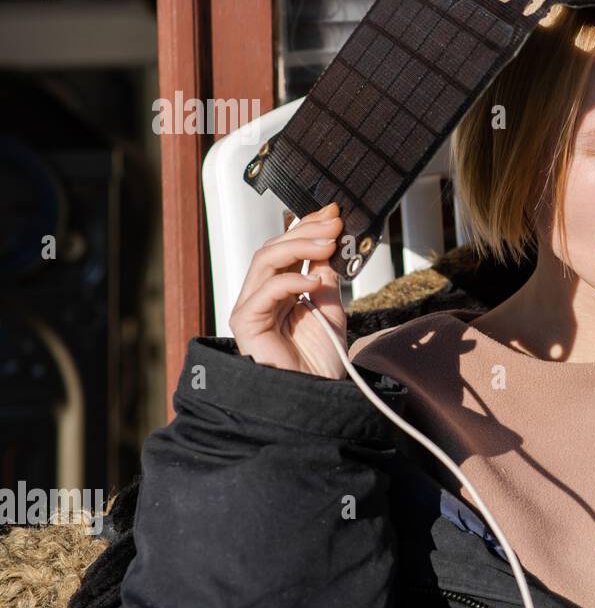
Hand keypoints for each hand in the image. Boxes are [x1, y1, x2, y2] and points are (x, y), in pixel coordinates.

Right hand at [230, 202, 347, 378]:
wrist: (315, 394)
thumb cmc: (320, 360)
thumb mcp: (330, 309)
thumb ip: (326, 279)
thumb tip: (330, 246)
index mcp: (279, 291)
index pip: (287, 249)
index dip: (307, 227)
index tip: (334, 212)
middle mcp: (260, 295)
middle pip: (275, 248)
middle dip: (306, 231)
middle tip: (335, 222)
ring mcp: (250, 307)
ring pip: (266, 260)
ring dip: (299, 246)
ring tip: (329, 243)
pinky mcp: (246, 322)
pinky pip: (266, 291)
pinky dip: (291, 280)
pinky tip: (314, 281)